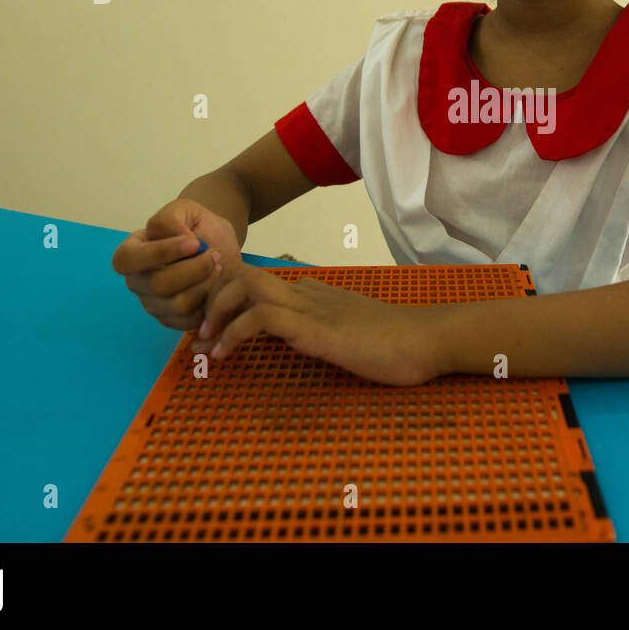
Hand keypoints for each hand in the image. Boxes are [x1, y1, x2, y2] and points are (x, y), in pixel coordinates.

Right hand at [113, 198, 241, 330]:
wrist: (220, 246)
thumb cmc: (198, 227)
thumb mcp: (186, 210)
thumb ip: (172, 219)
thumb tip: (178, 240)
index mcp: (132, 251)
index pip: (127, 259)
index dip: (160, 252)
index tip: (195, 242)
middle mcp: (137, 281)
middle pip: (158, 285)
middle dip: (194, 269)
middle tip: (216, 255)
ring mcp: (152, 304)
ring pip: (177, 305)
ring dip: (205, 285)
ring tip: (218, 267)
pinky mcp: (172, 320)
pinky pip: (191, 321)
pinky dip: (209, 303)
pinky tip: (216, 286)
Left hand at [190, 260, 445, 386]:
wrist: (427, 340)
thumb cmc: (396, 343)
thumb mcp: (349, 333)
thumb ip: (323, 330)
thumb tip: (297, 340)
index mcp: (314, 293)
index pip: (258, 282)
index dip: (226, 299)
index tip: (211, 328)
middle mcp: (307, 293)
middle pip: (242, 275)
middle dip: (212, 300)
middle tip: (200, 335)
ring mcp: (311, 308)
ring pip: (245, 288)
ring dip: (216, 315)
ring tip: (206, 347)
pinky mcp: (315, 329)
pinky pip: (261, 318)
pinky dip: (235, 333)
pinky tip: (226, 354)